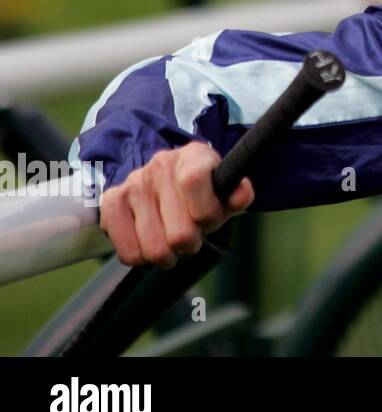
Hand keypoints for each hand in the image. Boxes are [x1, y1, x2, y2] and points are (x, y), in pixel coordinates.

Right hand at [99, 141, 253, 268]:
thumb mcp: (225, 192)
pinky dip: (140, 256)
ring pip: (154, 248)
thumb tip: (241, 196)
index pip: (194, 181)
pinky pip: (127, 251)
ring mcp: (133, 182)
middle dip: (190, 243)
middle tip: (190, 236)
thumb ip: (238, 194)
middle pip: (178, 231)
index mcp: (194, 155)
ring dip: (167, 254)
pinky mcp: (111, 201)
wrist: (169, 183)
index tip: (208, 221)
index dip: (206, 213)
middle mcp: (161, 164)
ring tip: (170, 240)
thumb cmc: (204, 192)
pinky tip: (148, 243)